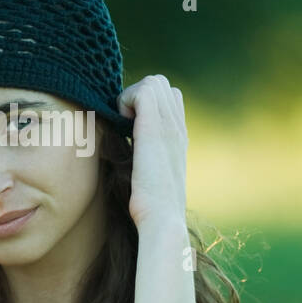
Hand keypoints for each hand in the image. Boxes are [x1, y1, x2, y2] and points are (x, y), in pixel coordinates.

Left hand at [115, 75, 187, 228]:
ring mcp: (169, 126)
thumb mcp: (151, 178)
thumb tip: (130, 154)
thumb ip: (146, 159)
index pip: (169, 97)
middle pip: (162, 83)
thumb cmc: (151, 209)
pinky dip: (126, 101)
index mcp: (179, 137)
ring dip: (131, 97)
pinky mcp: (154, 128)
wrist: (162, 220)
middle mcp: (178, 127)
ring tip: (124, 124)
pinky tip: (122, 125)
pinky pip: (143, 90)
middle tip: (125, 123)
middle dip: (137, 96)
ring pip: (154, 82)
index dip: (146, 104)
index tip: (130, 127)